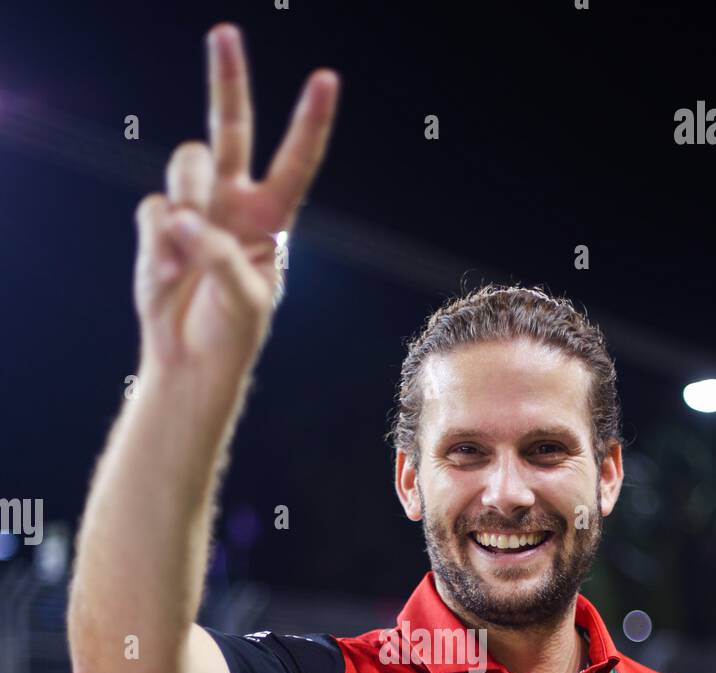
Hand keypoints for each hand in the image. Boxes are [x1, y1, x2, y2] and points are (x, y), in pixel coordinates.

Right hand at [133, 24, 339, 378]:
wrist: (190, 360)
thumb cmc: (233, 333)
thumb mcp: (246, 300)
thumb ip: (221, 255)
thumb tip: (182, 219)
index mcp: (272, 219)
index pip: (296, 162)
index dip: (309, 122)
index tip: (326, 81)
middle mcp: (233, 203)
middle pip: (229, 128)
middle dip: (227, 79)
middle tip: (224, 34)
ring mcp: (194, 210)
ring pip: (185, 166)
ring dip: (188, 200)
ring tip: (187, 253)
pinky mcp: (158, 225)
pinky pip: (154, 209)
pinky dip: (159, 243)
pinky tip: (168, 274)